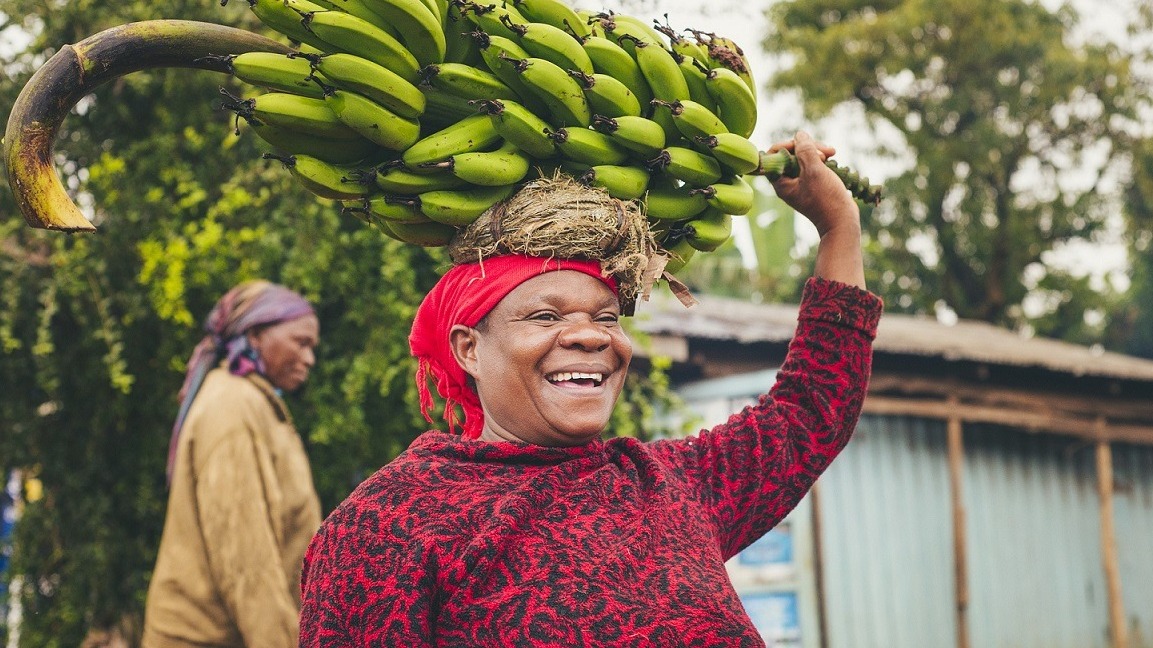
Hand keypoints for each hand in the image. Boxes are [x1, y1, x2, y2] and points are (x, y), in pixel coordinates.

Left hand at [768, 131, 865, 288]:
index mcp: (781, 181)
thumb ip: (805, 150)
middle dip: (808, 147)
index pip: (775, 154)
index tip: (807, 146)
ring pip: (803, 158)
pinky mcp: (812, 184)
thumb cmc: (826, 198)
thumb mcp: (815, 170)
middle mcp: (787, 182)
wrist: (841, 221)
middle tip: (827, 151)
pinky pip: (812, 165)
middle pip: (791, 154)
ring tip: (832, 153)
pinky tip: (832, 159)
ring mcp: (799, 183)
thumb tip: (799, 134)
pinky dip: (821, 160)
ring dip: (817, 151)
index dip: (790, 145)